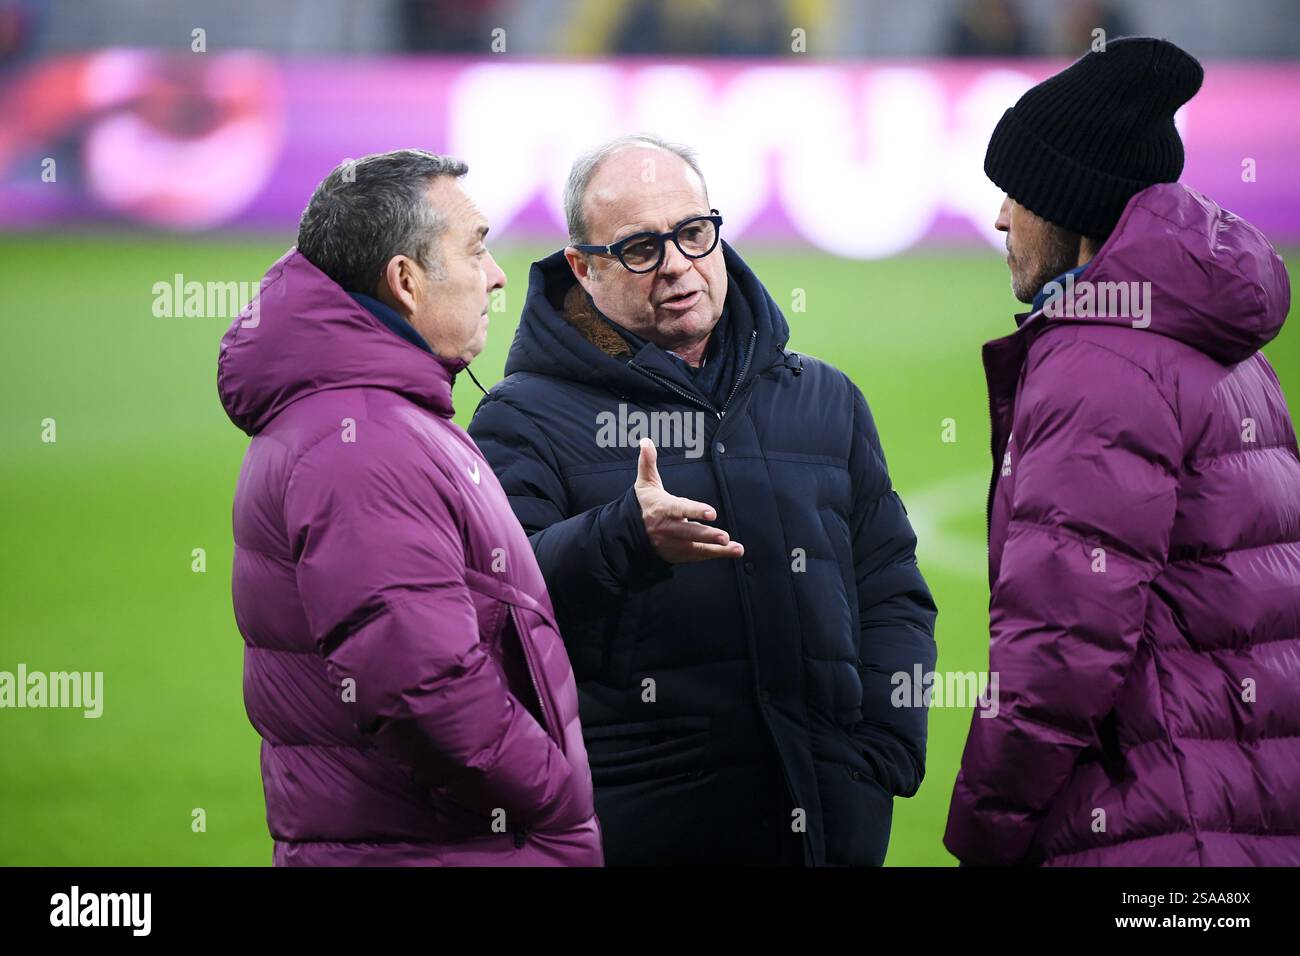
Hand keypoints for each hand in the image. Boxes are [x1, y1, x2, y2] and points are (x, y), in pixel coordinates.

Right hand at [634, 438, 743, 563]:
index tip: (711, 513)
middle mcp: (667, 528)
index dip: (695, 511)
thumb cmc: (644, 504)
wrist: (627, 533)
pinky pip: (697, 555)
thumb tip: (646, 441)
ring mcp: (672, 543)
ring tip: (735, 547)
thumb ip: (648, 462)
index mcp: (662, 508)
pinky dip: (714, 554)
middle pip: (689, 532)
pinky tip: (730, 551)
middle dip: (707, 535)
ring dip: (716, 549)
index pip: (680, 509)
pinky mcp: (677, 554)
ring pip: (696, 547)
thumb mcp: (645, 483)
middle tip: (724, 537)